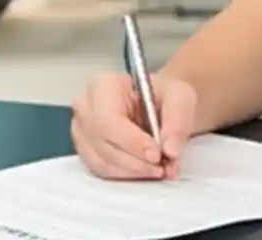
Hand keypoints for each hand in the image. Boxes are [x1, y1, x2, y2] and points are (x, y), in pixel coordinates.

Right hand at [72, 71, 197, 180]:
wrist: (158, 104)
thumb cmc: (164, 96)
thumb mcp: (180, 98)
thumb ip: (177, 121)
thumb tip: (170, 150)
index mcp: (104, 84)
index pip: (108, 118)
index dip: (131, 141)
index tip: (156, 153)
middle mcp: (86, 106)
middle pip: (102, 143)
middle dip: (135, 161)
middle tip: (161, 167)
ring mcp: (82, 130)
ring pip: (101, 161)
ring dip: (132, 171)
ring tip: (158, 170)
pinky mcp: (86, 150)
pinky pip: (101, 170)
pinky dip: (126, 176)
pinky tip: (145, 172)